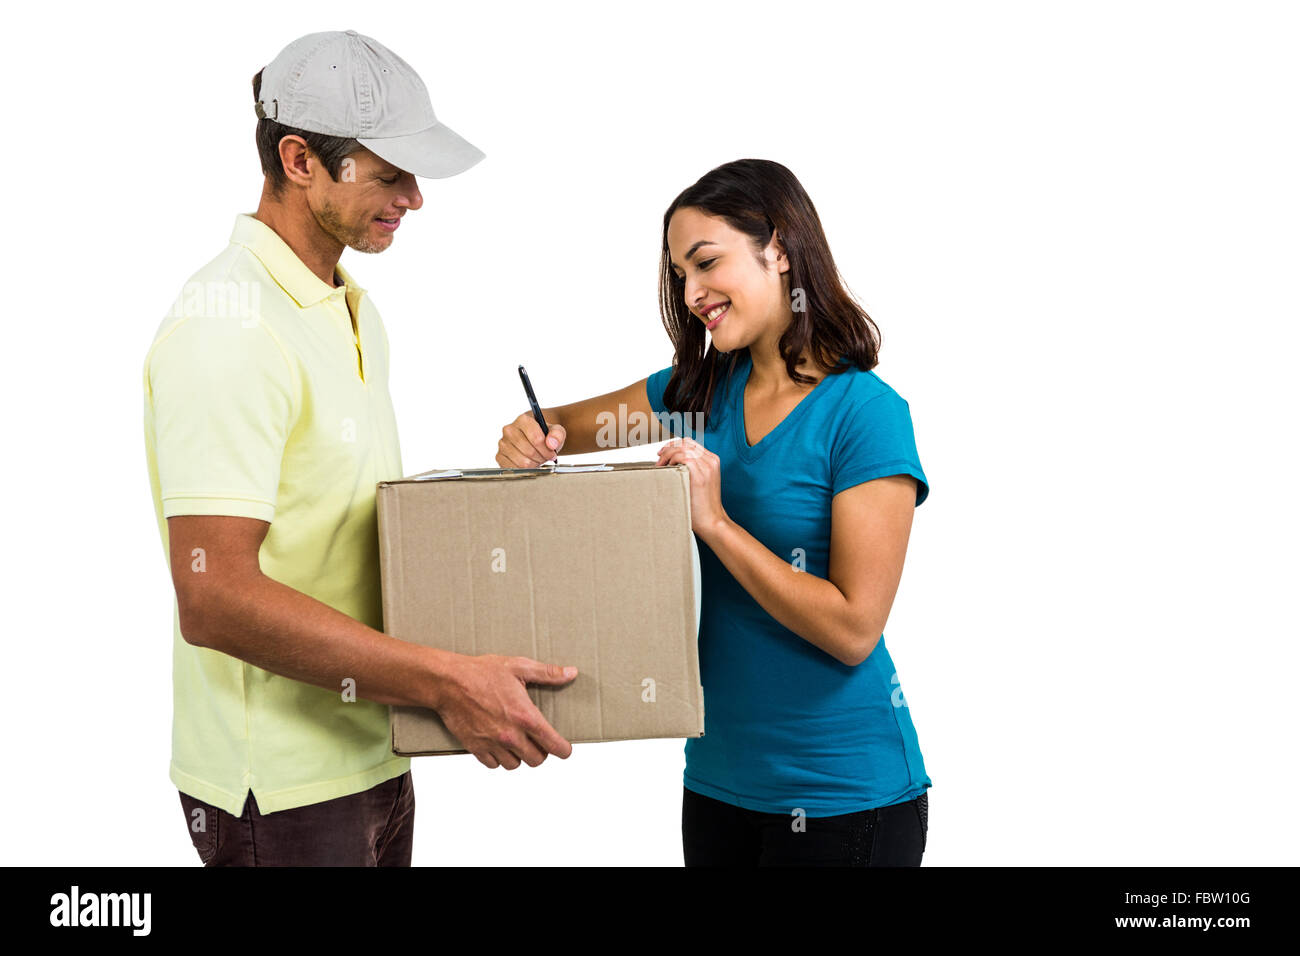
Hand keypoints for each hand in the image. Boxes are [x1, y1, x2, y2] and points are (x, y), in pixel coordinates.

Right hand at [434, 653, 577, 768]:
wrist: (448, 682)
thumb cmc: (482, 672)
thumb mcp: (519, 666)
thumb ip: (548, 673)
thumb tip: (571, 673)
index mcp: (526, 717)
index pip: (554, 745)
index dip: (564, 750)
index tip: (565, 749)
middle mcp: (511, 735)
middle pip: (537, 760)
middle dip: (541, 752)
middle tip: (537, 740)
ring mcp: (493, 744)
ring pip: (515, 765)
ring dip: (519, 756)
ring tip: (517, 741)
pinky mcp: (476, 748)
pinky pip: (493, 765)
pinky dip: (498, 758)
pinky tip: (498, 744)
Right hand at [497, 411, 564, 466]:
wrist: (534, 439)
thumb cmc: (544, 435)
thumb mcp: (556, 431)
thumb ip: (557, 434)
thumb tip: (551, 443)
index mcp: (523, 420)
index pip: (537, 438)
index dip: (547, 449)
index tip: (552, 452)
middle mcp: (509, 430)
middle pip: (529, 451)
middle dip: (541, 457)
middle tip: (545, 457)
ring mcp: (503, 443)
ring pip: (522, 462)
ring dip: (534, 464)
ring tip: (537, 459)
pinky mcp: (499, 456)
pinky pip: (514, 469)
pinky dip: (524, 470)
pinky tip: (528, 464)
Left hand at [656, 437, 726, 535]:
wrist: (711, 521)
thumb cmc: (703, 506)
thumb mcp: (700, 483)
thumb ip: (692, 470)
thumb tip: (672, 464)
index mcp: (712, 461)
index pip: (691, 443)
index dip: (675, 444)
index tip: (664, 451)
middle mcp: (711, 461)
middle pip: (686, 443)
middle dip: (669, 447)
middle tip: (659, 457)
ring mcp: (707, 467)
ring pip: (682, 448)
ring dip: (668, 454)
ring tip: (660, 465)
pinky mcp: (700, 475)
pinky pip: (682, 457)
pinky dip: (671, 460)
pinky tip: (666, 469)